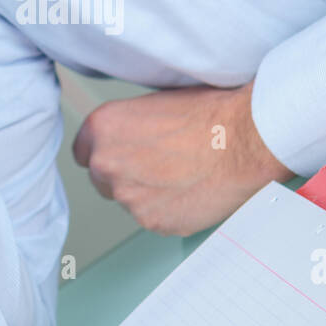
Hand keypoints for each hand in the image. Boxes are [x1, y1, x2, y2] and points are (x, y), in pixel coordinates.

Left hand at [72, 82, 292, 235]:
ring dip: (148, 193)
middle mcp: (106, 164)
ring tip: (182, 175)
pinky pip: (154, 218)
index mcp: (102, 128)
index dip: (105, 152)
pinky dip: (169, 210)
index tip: (121, 154)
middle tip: (159, 164)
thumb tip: (127, 137)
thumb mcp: (155, 104)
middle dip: (125, 174)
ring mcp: (128, 197)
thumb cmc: (209, 116)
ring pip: (129, 201)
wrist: (243, 141)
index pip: (81, 151)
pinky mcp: (152, 221)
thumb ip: (129, 126)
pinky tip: (191, 191)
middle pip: (102, 179)